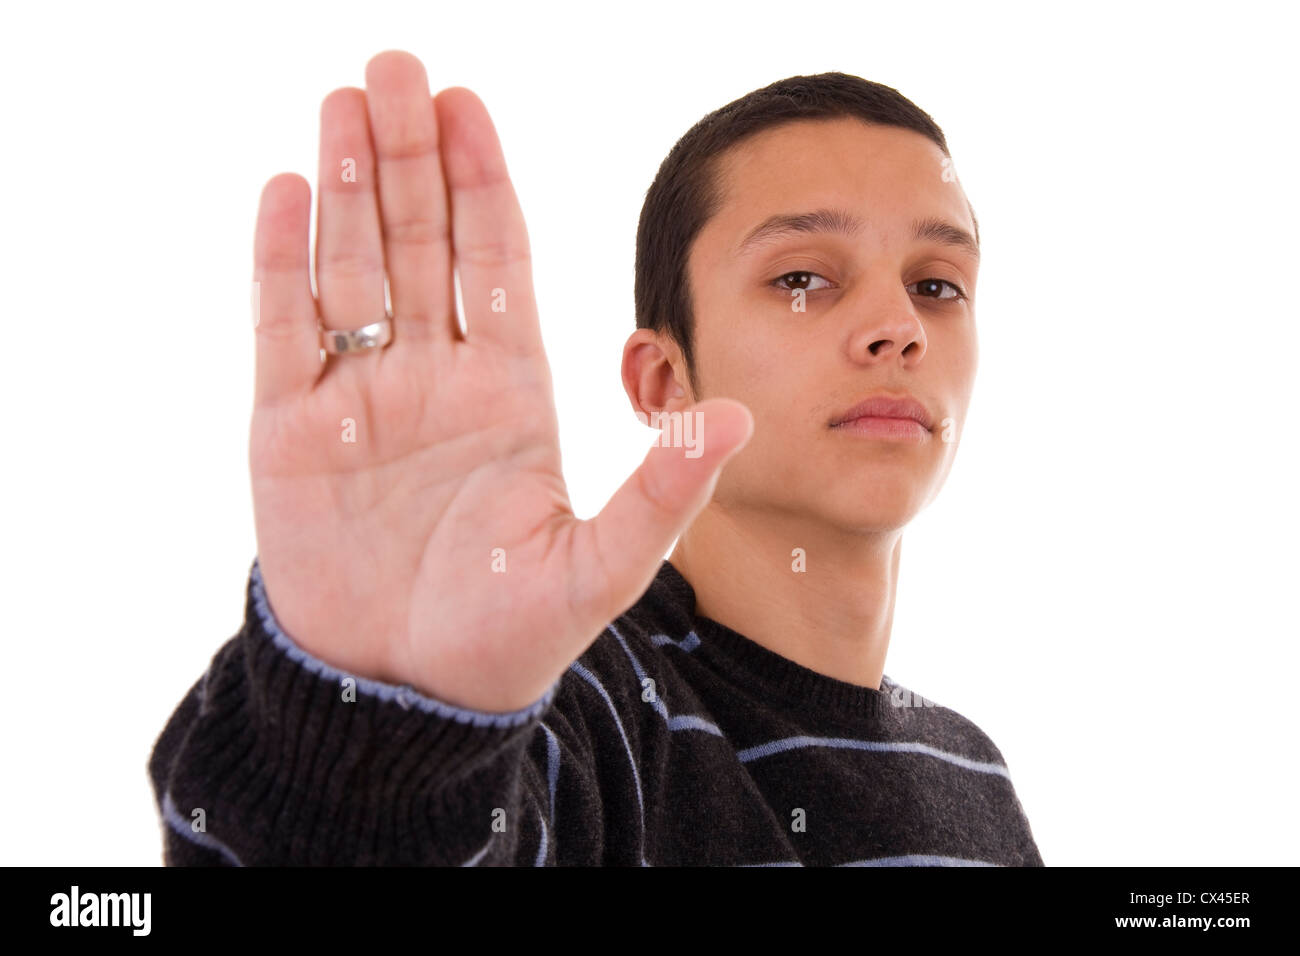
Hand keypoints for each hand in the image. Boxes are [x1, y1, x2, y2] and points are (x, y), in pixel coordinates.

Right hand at [247, 51, 751, 710]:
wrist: (406, 695)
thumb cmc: (506, 637)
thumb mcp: (601, 567)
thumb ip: (661, 492)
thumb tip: (738, 418)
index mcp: (509, 393)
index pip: (497, 262)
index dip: (483, 182)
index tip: (468, 104)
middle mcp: (435, 379)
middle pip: (421, 242)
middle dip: (410, 155)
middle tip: (394, 66)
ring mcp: (360, 399)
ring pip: (352, 267)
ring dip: (347, 185)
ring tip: (342, 102)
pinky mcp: (290, 431)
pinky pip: (282, 329)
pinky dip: (281, 262)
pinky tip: (287, 193)